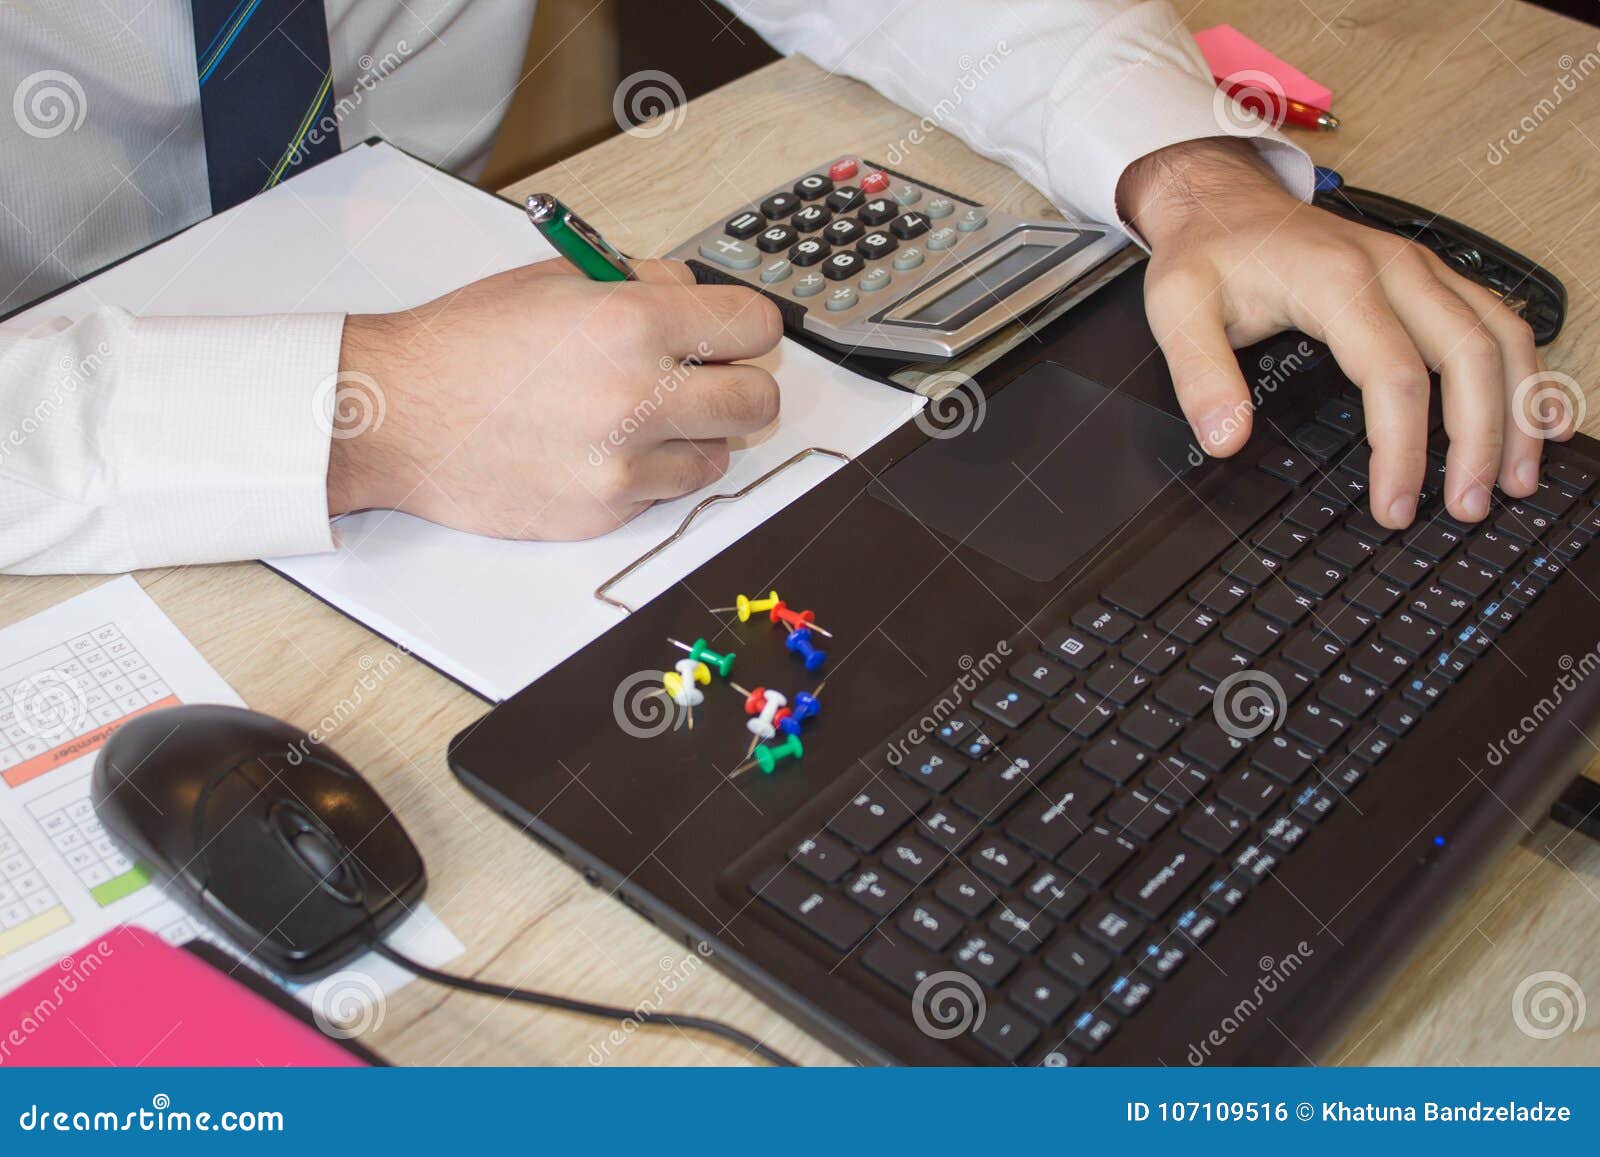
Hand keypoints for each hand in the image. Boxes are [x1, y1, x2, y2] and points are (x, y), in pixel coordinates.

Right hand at [326, 258, 781, 539]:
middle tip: (706, 379)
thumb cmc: (464, 344)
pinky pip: (665, 492)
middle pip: (758, 402)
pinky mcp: (605, 512)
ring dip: (694, 435)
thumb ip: (643, 283)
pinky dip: (648, 473)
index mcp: (630, 324)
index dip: (747, 327)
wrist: (393, 416)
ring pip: (718, 455)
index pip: (755, 326)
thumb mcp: (557, 281)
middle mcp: (637, 398)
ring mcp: (623, 466)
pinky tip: (600, 448)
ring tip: (638, 415)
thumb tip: (699, 296)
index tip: (734, 334)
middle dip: (739, 386)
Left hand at [1118, 138, 1565, 527]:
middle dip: (1479, 440)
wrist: (1225, 201)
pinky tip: (1536, 417)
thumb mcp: (1177, 309)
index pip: (1394, 377)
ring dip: (1519, 410)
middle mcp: (1395, 268)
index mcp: (1338, 281)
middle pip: (1470, 356)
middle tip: (1469, 507)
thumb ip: (1200, 377)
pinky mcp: (1431, 277)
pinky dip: (1526, 371)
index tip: (1395, 505)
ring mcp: (1421, 269)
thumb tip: (1225, 441)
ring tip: (1517, 479)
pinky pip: (1501, 320)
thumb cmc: (1209, 253)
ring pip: (1502, 336)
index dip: (1403, 450)